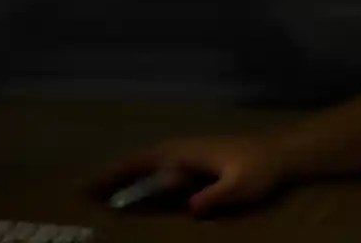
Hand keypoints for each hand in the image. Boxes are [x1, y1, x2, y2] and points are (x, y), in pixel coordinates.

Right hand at [88, 133, 290, 216]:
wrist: (278, 155)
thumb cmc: (259, 169)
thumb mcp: (240, 186)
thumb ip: (215, 196)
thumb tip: (188, 209)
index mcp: (182, 153)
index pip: (138, 163)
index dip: (112, 175)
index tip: (88, 187)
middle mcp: (177, 151)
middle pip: (134, 164)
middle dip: (108, 177)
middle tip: (82, 194)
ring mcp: (183, 157)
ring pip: (144, 168)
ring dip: (122, 179)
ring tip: (100, 196)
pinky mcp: (191, 164)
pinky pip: (157, 173)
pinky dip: (140, 181)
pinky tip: (135, 194)